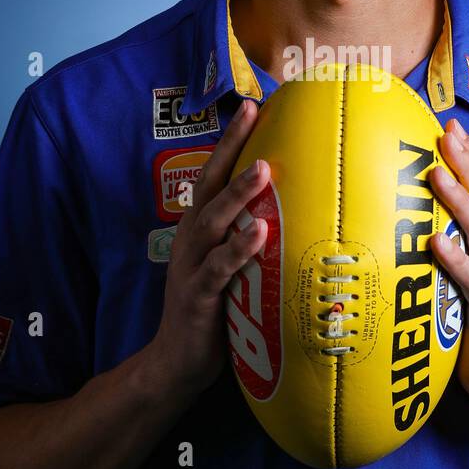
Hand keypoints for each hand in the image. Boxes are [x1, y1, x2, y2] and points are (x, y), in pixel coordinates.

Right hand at [150, 98, 269, 397]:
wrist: (176, 364)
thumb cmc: (214, 311)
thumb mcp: (231, 266)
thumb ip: (250, 236)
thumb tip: (291, 208)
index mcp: (199, 228)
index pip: (213, 174)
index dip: (230, 140)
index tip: (252, 105)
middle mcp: (192, 239)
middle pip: (209, 183)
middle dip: (229, 146)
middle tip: (251, 112)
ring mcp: (192, 266)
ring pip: (213, 221)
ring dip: (238, 194)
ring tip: (265, 169)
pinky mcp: (198, 297)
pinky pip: (218, 270)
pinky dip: (238, 251)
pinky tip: (261, 233)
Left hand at [428, 117, 468, 405]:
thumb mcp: (457, 282)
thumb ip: (444, 253)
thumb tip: (409, 225)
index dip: (468, 160)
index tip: (449, 127)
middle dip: (467, 165)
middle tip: (446, 133)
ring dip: (459, 201)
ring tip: (435, 175)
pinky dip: (455, 259)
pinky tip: (435, 242)